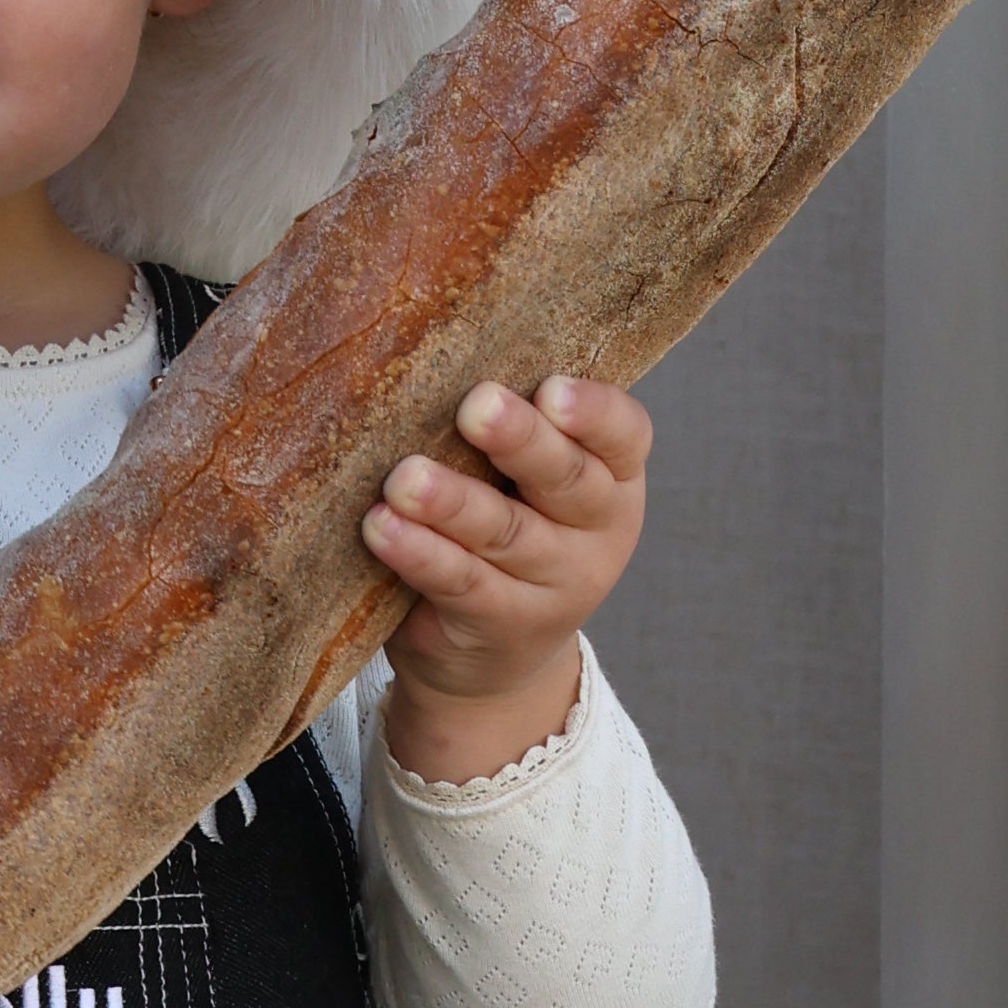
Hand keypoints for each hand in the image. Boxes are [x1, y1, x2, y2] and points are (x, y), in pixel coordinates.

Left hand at [368, 375, 654, 780]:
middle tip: (475, 406)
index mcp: (614, 473)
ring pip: (507, 533)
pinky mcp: (505, 623)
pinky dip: (420, 553)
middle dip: (520, 440)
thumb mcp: (524, 478)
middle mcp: (599, 527)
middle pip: (566, 478)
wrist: (494, 658)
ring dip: (453, 503)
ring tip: (405, 479)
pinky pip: (462, 582)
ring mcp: (558, 582)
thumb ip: (505, 425)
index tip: (550, 388)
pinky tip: (382, 527)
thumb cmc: (505, 525)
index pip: (624, 432)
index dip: (594, 412)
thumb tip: (429, 349)